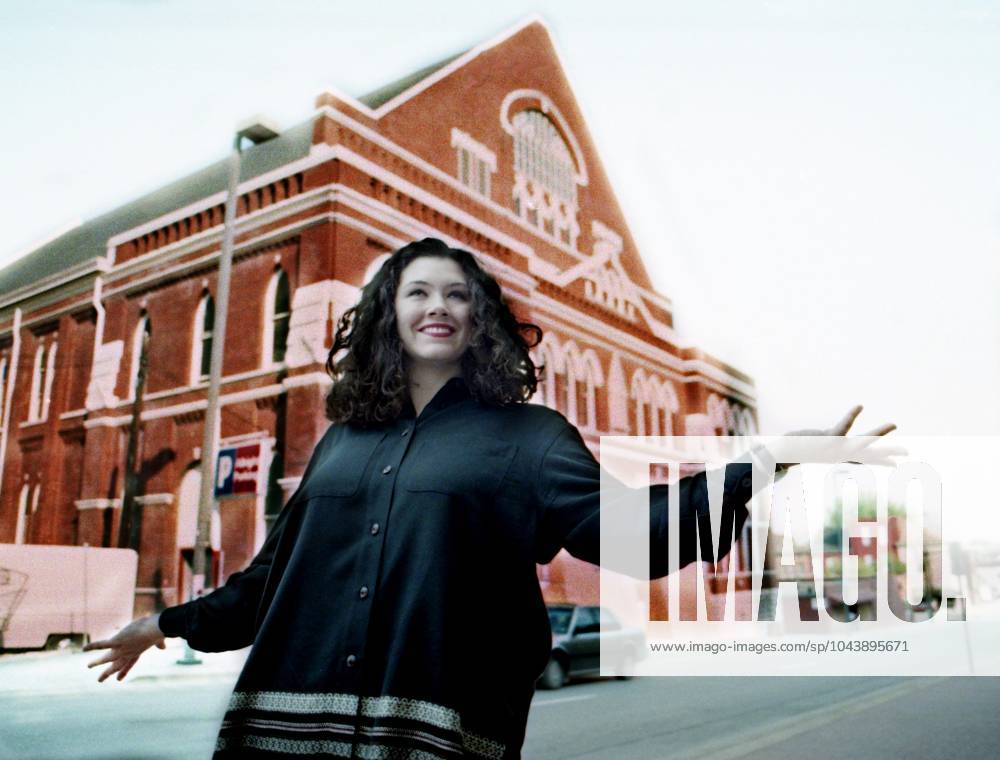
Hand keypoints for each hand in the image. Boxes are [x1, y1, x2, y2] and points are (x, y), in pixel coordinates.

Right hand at [83, 614, 165, 682]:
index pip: (129, 664)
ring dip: (97, 662)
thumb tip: (164, 647)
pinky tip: (84, 649)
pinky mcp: (116, 641)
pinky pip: (102, 645)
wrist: (155, 629)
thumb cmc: (157, 632)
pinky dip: (93, 646)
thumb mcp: (158, 639)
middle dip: (107, 673)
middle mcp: (128, 653)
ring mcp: (121, 649)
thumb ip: (160, 643)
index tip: (118, 679)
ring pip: (107, 658)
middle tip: (99, 680)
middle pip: (116, 665)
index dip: (123, 671)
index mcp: (137, 652)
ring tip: (88, 666)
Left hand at [757, 405, 902, 471]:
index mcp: (839, 455)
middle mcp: (841, 454)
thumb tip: (815, 441)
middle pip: (869, 453)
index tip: (897, 465)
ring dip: (879, 433)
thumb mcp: (809, 447)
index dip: (880, 461)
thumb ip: (816, 444)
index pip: (863, 459)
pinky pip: (843, 425)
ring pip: (862, 441)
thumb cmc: (796, 447)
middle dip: (888, 453)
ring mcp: (837, 448)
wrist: (782, 452)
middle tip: (907, 453)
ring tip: (895, 424)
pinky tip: (860, 405)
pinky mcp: (829, 438)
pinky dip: (851, 415)